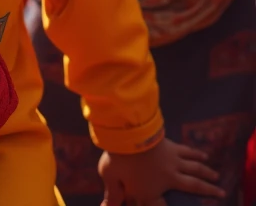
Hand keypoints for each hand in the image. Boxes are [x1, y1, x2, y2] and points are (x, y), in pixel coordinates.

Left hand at [98, 136, 224, 204]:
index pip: (158, 205)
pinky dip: (197, 154)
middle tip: (221, 193)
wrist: (129, 134)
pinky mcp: (172, 145)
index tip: (166, 204)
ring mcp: (173, 159)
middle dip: (207, 191)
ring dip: (206, 172)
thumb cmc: (120, 159)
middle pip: (193, 185)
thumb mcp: (111, 178)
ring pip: (195, 168)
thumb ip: (112, 195)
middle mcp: (169, 176)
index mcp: (153, 189)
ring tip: (216, 175)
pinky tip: (204, 155)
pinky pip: (188, 151)